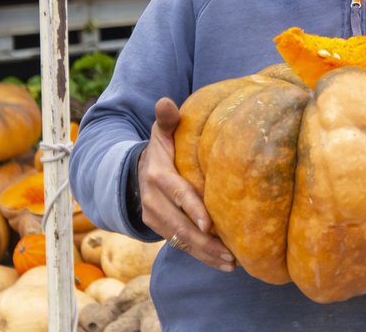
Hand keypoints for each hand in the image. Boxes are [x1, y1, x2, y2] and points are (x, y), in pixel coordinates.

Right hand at [136, 97, 235, 272]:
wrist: (134, 172)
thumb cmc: (160, 148)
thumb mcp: (160, 131)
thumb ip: (166, 119)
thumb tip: (166, 102)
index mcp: (158, 175)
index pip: (177, 193)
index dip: (192, 208)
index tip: (209, 223)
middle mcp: (154, 200)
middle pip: (180, 225)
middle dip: (205, 241)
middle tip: (231, 253)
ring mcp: (155, 217)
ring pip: (180, 240)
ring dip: (205, 254)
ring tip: (231, 263)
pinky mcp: (159, 228)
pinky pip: (180, 245)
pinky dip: (200, 256)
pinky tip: (221, 262)